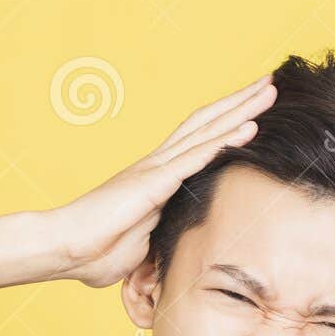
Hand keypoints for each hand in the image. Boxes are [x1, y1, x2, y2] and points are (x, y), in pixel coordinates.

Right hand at [0, 75, 276, 290]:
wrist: (64, 249)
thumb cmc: (95, 252)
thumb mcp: (141, 245)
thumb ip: (160, 237)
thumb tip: (172, 249)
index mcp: (156, 179)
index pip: (198, 143)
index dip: (226, 123)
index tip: (255, 110)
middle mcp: (158, 165)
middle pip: (207, 124)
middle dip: (241, 102)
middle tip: (270, 82)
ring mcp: (155, 171)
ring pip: (207, 131)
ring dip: (240, 110)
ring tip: (269, 90)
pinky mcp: (153, 184)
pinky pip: (196, 157)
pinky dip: (224, 141)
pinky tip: (248, 127)